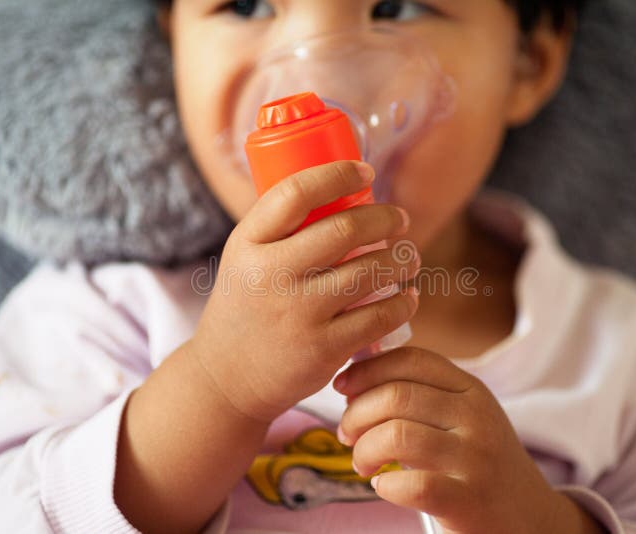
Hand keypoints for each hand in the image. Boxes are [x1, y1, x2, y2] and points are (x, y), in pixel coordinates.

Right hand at [190, 161, 419, 422]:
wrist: (226, 379)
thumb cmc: (246, 308)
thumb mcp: (245, 260)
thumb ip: (281, 230)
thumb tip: (338, 189)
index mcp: (248, 243)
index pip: (295, 192)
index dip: (337, 174)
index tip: (365, 171)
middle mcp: (270, 275)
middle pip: (344, 229)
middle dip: (385, 218)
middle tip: (400, 220)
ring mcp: (298, 313)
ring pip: (369, 271)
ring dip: (401, 259)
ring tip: (409, 257)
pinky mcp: (322, 349)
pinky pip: (379, 316)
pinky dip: (402, 302)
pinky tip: (407, 297)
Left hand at [333, 347, 605, 533]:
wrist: (529, 518)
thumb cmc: (478, 462)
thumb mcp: (464, 416)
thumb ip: (422, 392)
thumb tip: (356, 377)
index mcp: (472, 390)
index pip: (412, 359)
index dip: (367, 369)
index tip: (342, 386)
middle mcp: (476, 417)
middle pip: (397, 395)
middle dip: (356, 413)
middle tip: (346, 433)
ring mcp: (475, 458)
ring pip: (397, 435)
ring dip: (364, 449)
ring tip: (362, 463)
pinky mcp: (469, 500)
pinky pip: (411, 485)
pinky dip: (385, 484)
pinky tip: (382, 485)